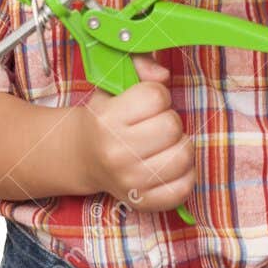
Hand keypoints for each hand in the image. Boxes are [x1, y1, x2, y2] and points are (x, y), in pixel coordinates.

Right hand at [77, 54, 195, 213]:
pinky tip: (169, 166)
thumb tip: (163, 75)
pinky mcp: (143, 202)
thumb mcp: (114, 84)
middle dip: (169, 120)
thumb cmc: (106, 116)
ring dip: (179, 146)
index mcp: (106, 119)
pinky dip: (184, 175)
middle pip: (173, 126)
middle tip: (154, 125)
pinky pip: (184, 188)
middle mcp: (116, 153)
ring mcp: (130, 181)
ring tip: (162, 145)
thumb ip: (141, 65)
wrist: (83, 156)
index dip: (158, 95)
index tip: (146, 103)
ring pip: (183, 156)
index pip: (157, 96)